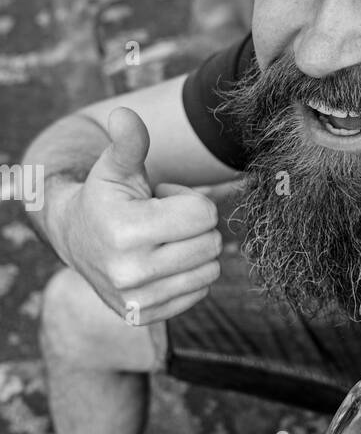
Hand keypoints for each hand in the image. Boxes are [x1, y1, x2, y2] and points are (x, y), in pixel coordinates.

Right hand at [62, 107, 222, 324]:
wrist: (76, 240)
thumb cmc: (105, 197)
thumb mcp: (115, 167)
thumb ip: (129, 143)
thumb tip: (126, 116)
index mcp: (125, 232)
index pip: (202, 213)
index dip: (188, 199)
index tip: (161, 198)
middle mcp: (130, 273)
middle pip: (211, 243)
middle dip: (194, 225)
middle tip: (163, 219)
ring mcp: (138, 300)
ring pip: (210, 270)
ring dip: (194, 250)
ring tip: (162, 240)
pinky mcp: (145, 317)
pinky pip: (200, 292)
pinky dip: (189, 275)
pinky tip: (161, 263)